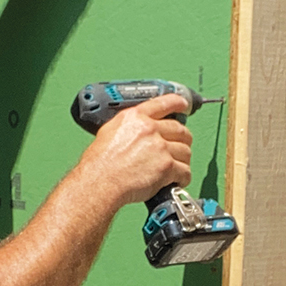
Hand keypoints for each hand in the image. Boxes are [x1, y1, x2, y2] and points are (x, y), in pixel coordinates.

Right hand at [80, 93, 191, 207]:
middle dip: (183, 139)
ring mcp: (160, 147)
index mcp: (136, 117)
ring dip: (182, 161)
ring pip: (185, 152)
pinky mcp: (166, 166)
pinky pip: (185, 171)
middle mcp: (150, 129)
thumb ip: (128, 126)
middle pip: (180, 130)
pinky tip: (176, 180)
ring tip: (176, 168)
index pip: (163, 103)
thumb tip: (137, 130)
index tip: (183, 105)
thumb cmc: (100, 163)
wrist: (100, 181)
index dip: (177, 103)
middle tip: (180, 147)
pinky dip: (183, 177)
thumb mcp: (109, 131)